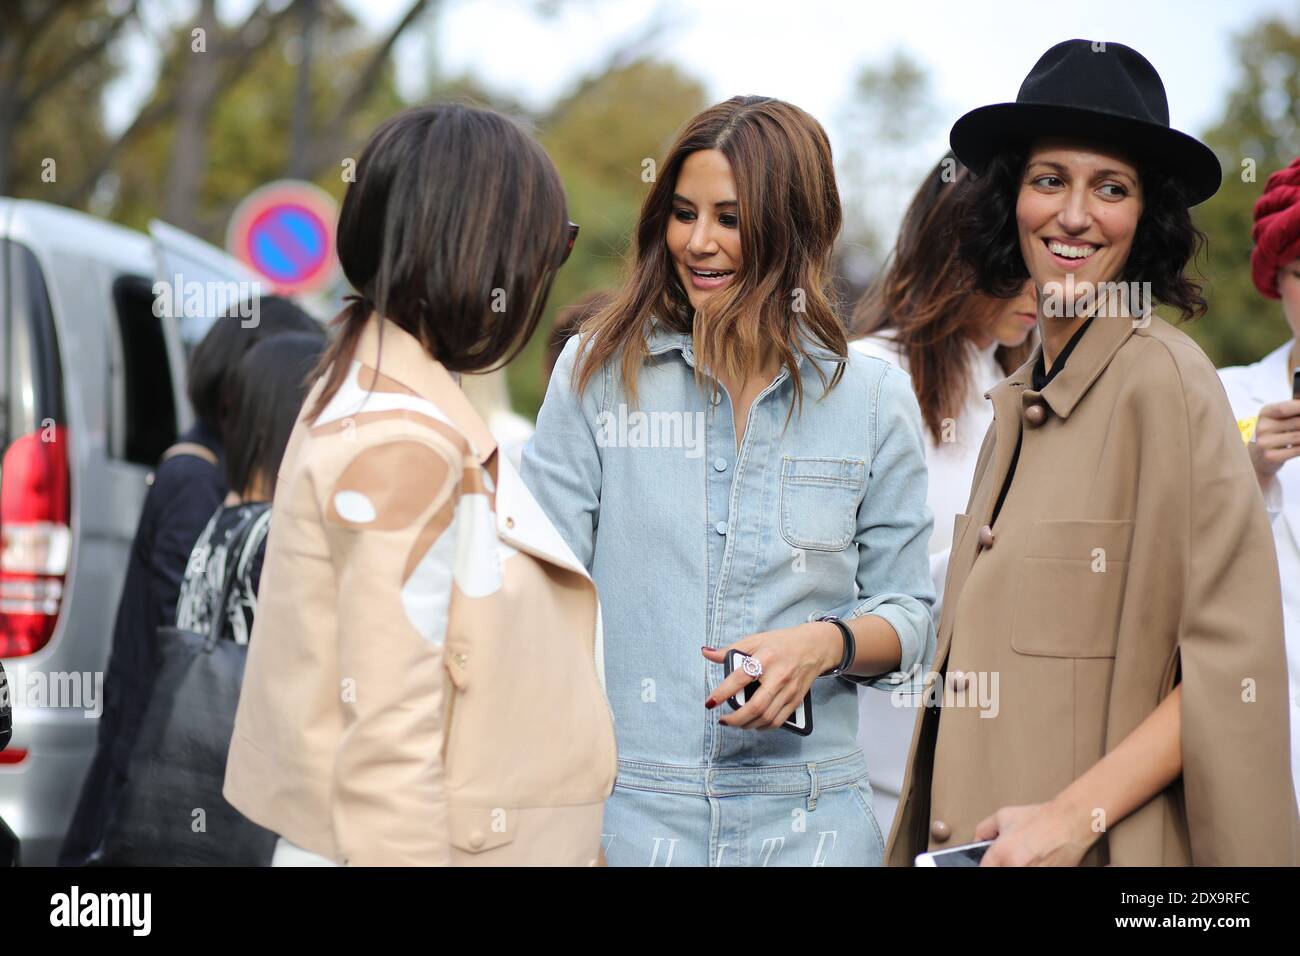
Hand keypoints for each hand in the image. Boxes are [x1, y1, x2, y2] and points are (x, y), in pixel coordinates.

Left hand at [701, 623, 840, 729]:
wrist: (815, 646)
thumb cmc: (781, 643)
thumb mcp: (755, 640)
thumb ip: (730, 649)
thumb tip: (705, 653)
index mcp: (765, 657)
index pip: (740, 678)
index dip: (723, 692)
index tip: (710, 703)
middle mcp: (778, 675)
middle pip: (756, 706)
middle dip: (735, 718)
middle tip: (723, 720)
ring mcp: (789, 690)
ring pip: (767, 717)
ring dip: (747, 725)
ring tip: (735, 723)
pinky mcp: (797, 700)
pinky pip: (779, 720)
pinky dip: (763, 727)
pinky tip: (753, 724)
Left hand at [974, 801, 1096, 866]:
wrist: (1068, 823)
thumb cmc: (1039, 819)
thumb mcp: (1003, 816)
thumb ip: (984, 830)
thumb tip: (976, 842)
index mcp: (1001, 854)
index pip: (983, 870)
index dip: (986, 866)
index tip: (991, 863)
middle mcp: (1015, 868)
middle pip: (1000, 871)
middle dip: (1004, 864)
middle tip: (1014, 856)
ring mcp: (1033, 874)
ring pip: (1017, 874)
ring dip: (1020, 866)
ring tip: (1027, 856)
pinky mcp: (1049, 877)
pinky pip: (1034, 874)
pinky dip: (1034, 867)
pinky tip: (1037, 859)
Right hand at [1248, 398, 1299, 487]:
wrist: (1256, 458)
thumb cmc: (1273, 434)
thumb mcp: (1278, 419)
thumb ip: (1293, 412)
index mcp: (1265, 413)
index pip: (1285, 408)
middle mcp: (1262, 427)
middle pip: (1297, 422)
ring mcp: (1265, 443)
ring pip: (1299, 437)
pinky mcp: (1271, 457)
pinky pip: (1297, 450)